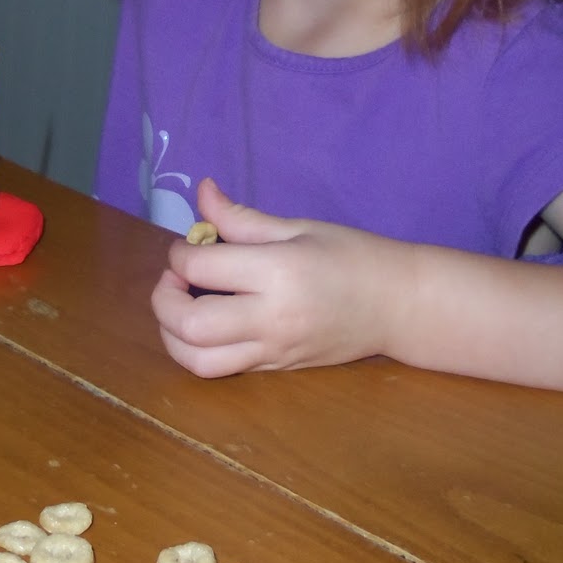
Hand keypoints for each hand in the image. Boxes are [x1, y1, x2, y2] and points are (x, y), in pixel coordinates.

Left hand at [151, 178, 389, 376]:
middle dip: (163, 300)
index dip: (180, 253)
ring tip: (181, 308)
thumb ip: (242, 218)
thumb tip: (201, 192)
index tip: (189, 244)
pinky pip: (222, 369)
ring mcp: (272, 350)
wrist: (399, 305)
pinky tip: (207, 324)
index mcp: (277, 272)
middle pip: (188, 325)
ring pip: (197, 361)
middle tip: (174, 279)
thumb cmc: (353, 256)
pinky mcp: (276, 369)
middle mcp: (270, 318)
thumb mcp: (299, 227)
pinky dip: (199, 349)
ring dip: (172, 335)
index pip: (200, 268)